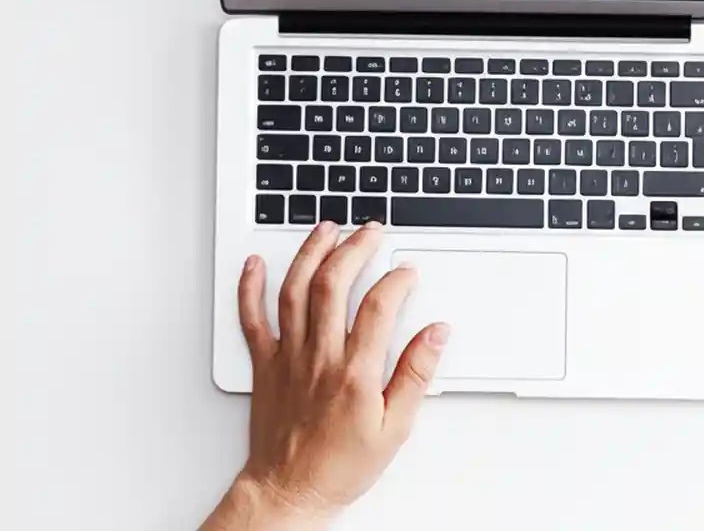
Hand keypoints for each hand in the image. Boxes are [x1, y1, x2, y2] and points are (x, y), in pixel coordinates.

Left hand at [202, 221, 449, 529]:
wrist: (289, 491)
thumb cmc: (340, 467)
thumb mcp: (396, 427)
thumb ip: (416, 375)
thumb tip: (435, 335)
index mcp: (355, 373)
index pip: (379, 308)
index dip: (397, 281)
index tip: (408, 271)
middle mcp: (319, 358)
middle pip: (334, 285)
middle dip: (354, 249)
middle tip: (370, 232)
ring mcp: (288, 358)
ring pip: (295, 290)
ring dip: (311, 253)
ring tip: (326, 230)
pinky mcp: (264, 365)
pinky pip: (252, 318)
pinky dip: (249, 287)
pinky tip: (255, 263)